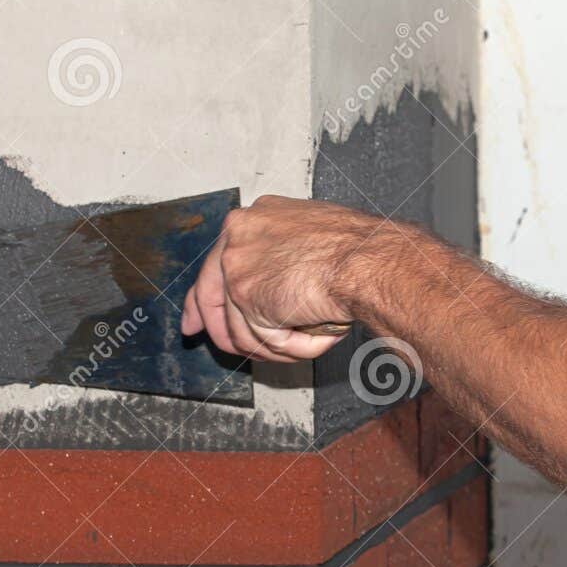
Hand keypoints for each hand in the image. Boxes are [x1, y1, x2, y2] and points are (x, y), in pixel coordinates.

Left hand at [180, 195, 376, 362]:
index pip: (216, 260)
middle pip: (209, 292)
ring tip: (311, 342)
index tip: (198, 317)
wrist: (368, 260)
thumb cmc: (359, 248)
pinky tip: (318, 340)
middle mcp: (238, 236)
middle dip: (212, 327)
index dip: (207, 294)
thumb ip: (285, 256)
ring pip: (241, 326)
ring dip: (278, 344)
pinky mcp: (247, 297)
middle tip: (219, 345)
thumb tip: (280, 285)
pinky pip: (262, 339)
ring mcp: (238, 266)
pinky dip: (294, 348)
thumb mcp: (313, 237)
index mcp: (254, 218)